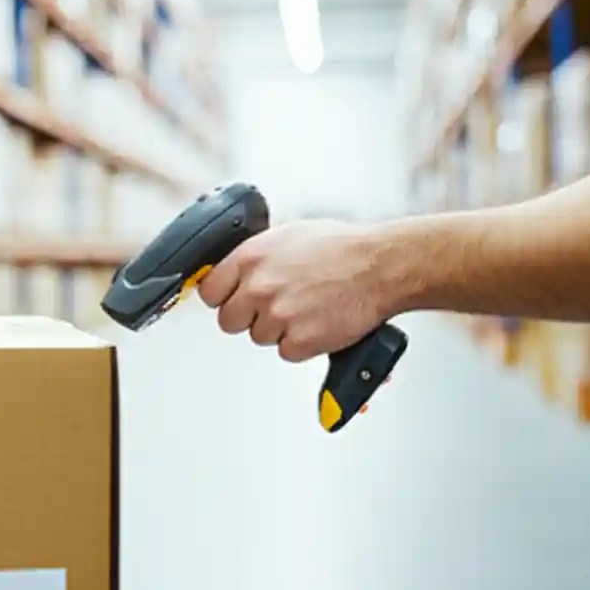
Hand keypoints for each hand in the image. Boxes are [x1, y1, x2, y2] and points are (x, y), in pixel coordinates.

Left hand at [196, 220, 395, 362]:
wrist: (379, 266)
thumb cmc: (342, 248)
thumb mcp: (287, 237)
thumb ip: (256, 257)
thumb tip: (235, 273)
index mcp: (251, 258)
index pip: (210, 292)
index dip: (224, 298)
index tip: (233, 300)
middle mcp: (259, 287)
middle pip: (229, 321)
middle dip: (249, 318)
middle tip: (275, 308)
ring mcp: (278, 315)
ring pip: (259, 337)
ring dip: (279, 330)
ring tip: (306, 308)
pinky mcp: (300, 340)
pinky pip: (286, 352)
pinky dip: (302, 344)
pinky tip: (318, 322)